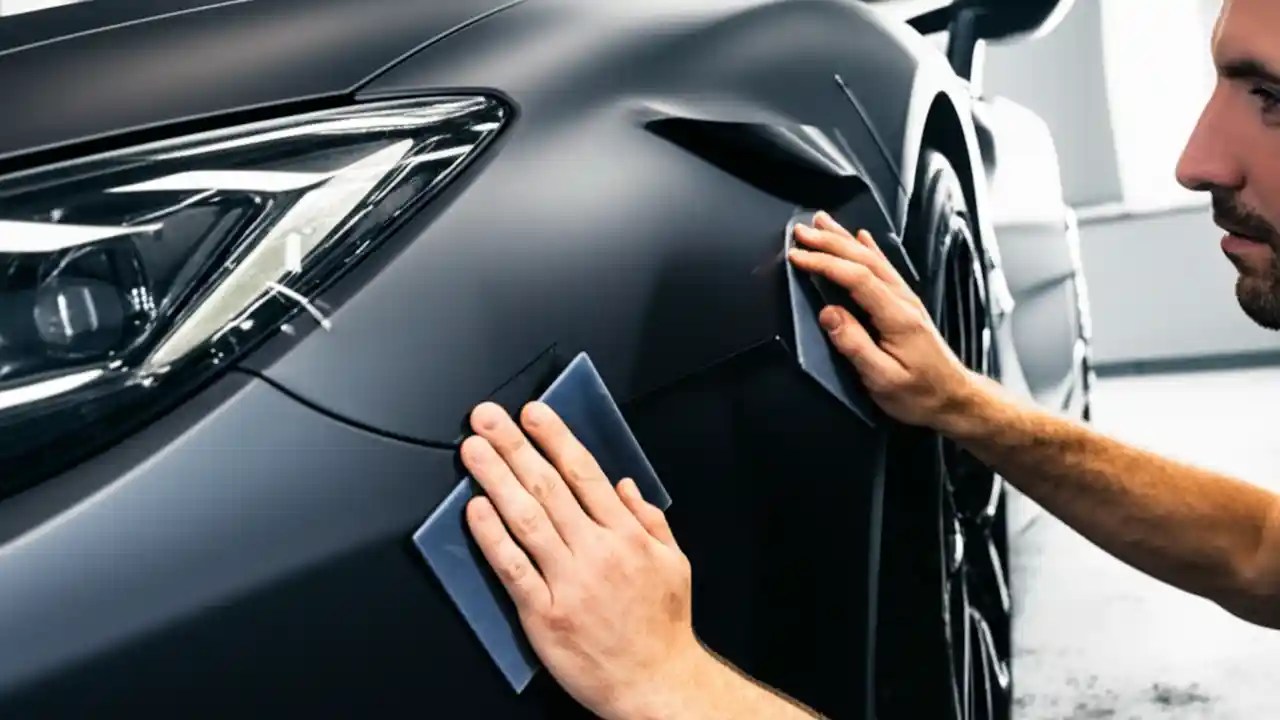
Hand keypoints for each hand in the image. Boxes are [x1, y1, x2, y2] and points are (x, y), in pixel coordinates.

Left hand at [460, 401, 710, 719]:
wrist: (656, 686)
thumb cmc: (662, 629)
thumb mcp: (674, 564)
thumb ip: (650, 520)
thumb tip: (625, 484)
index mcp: (627, 536)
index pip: (585, 474)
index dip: (556, 439)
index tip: (534, 414)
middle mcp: (597, 552)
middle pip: (549, 487)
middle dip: (514, 446)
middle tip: (488, 418)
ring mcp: (569, 582)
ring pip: (527, 519)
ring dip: (495, 479)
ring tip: (473, 451)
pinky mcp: (544, 614)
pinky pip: (513, 568)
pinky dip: (492, 537)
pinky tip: (476, 510)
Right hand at [786, 211, 984, 431]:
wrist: (954, 398)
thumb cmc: (919, 394)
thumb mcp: (883, 379)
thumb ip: (854, 345)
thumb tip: (828, 314)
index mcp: (897, 317)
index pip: (857, 278)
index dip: (825, 263)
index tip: (797, 256)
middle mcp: (903, 300)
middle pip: (864, 261)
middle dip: (829, 242)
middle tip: (801, 231)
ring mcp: (907, 299)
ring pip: (873, 259)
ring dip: (845, 238)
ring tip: (821, 221)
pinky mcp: (906, 304)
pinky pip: (885, 268)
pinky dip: (869, 248)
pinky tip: (861, 237)